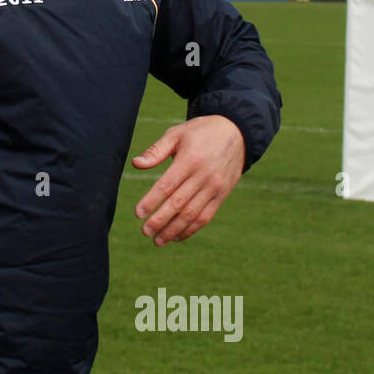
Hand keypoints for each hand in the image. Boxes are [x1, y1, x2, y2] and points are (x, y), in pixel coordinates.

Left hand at [131, 115, 245, 245]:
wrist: (237, 132)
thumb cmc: (201, 132)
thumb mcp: (177, 133)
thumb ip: (156, 150)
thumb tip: (136, 164)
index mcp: (190, 160)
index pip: (167, 185)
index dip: (152, 201)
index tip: (138, 213)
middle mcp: (204, 176)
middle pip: (179, 203)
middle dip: (160, 220)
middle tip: (145, 231)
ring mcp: (215, 187)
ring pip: (192, 214)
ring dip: (174, 230)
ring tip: (158, 240)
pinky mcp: (222, 195)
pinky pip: (206, 216)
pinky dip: (191, 229)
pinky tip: (176, 236)